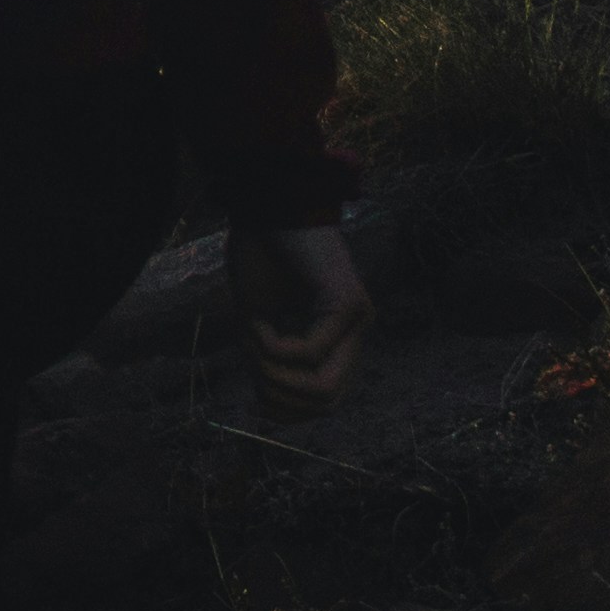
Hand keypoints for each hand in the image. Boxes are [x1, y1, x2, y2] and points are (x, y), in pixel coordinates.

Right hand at [230, 222, 371, 410]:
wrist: (268, 199)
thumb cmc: (261, 250)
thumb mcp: (257, 315)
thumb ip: (266, 356)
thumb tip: (267, 402)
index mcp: (340, 331)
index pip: (328, 395)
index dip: (292, 411)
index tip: (258, 405)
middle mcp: (355, 329)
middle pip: (329, 400)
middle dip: (285, 402)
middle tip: (254, 387)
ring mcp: (356, 318)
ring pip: (325, 386)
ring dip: (280, 380)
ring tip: (255, 356)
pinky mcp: (345, 303)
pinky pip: (311, 352)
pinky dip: (278, 350)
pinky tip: (259, 329)